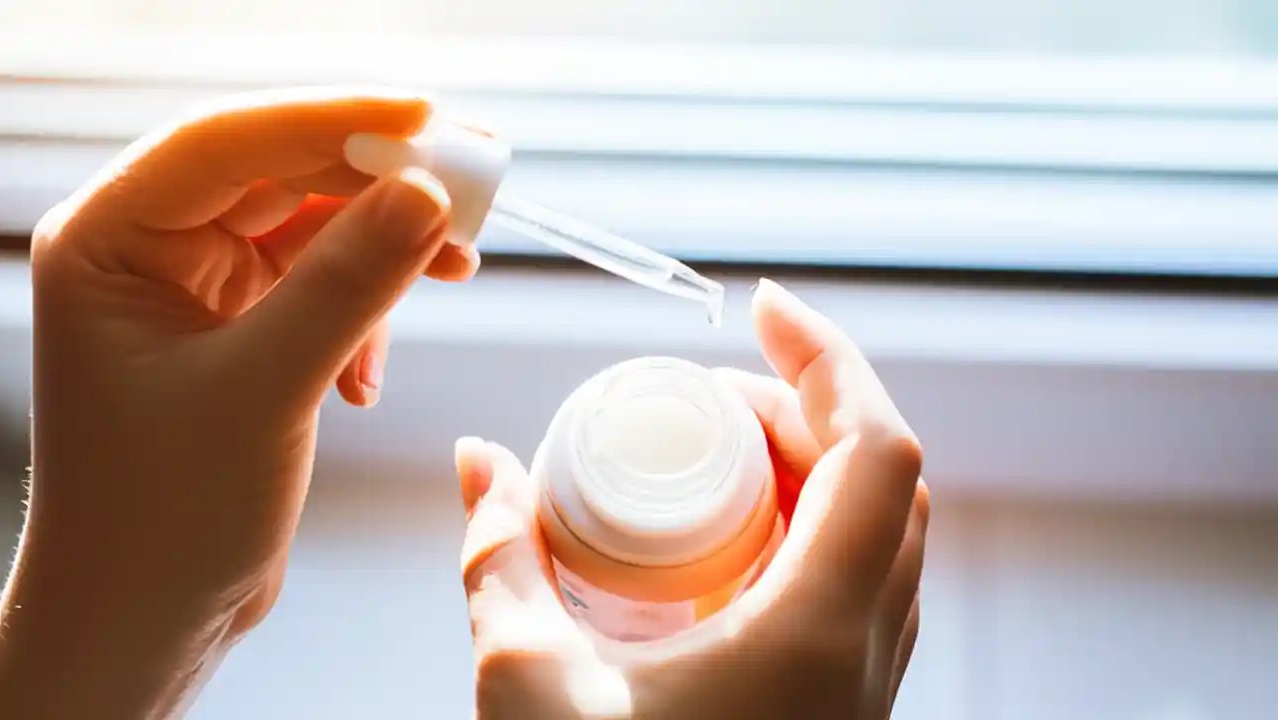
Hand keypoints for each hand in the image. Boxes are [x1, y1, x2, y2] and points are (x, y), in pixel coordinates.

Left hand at [0, 88, 470, 716]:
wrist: (146, 614)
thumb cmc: (161, 518)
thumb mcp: (262, 391)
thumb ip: (345, 287)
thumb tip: (428, 199)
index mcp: (111, 241)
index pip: (229, 142)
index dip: (334, 120)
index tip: (428, 119)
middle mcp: (148, 249)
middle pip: (282, 173)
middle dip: (379, 184)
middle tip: (471, 188)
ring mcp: (196, 288)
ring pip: (313, 226)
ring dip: (385, 249)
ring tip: (455, 271)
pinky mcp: (240, 329)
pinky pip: (321, 281)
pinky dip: (366, 311)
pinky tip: (369, 374)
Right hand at [456, 279, 928, 718]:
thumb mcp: (529, 690)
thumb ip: (497, 562)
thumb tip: (476, 462)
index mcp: (818, 636)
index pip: (878, 450)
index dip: (831, 358)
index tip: (765, 307)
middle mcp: (866, 657)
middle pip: (882, 482)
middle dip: (802, 410)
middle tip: (708, 394)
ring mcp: (864, 690)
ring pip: (877, 536)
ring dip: (809, 471)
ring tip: (716, 456)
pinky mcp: (841, 713)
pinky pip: (855, 587)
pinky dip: (805, 532)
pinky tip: (726, 544)